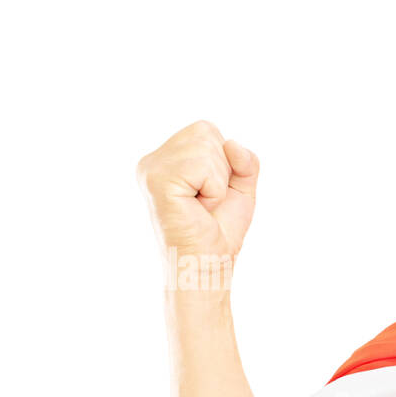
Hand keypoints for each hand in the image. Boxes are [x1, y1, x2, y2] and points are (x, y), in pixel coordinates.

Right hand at [136, 120, 258, 287]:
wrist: (207, 266)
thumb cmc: (219, 232)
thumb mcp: (240, 189)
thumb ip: (244, 161)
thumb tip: (232, 144)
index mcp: (167, 159)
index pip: (206, 130)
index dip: (225, 163)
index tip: (211, 193)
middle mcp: (153, 161)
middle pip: (206, 131)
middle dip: (222, 170)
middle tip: (207, 201)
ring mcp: (151, 169)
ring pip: (206, 145)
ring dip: (218, 182)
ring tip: (202, 206)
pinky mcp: (156, 180)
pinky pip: (203, 165)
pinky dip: (214, 189)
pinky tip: (198, 207)